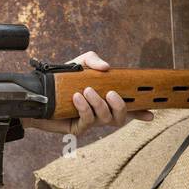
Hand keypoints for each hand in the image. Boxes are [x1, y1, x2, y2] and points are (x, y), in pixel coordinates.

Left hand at [25, 51, 154, 135]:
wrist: (37, 93)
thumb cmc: (60, 79)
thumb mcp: (78, 64)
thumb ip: (93, 60)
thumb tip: (107, 68)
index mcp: (106, 99)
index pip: (128, 108)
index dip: (141, 112)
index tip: (151, 114)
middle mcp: (100, 112)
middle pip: (120, 118)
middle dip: (120, 106)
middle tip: (111, 93)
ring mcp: (89, 122)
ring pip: (104, 119)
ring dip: (99, 104)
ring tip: (87, 90)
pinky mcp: (76, 127)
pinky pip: (86, 120)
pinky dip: (84, 107)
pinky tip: (77, 97)